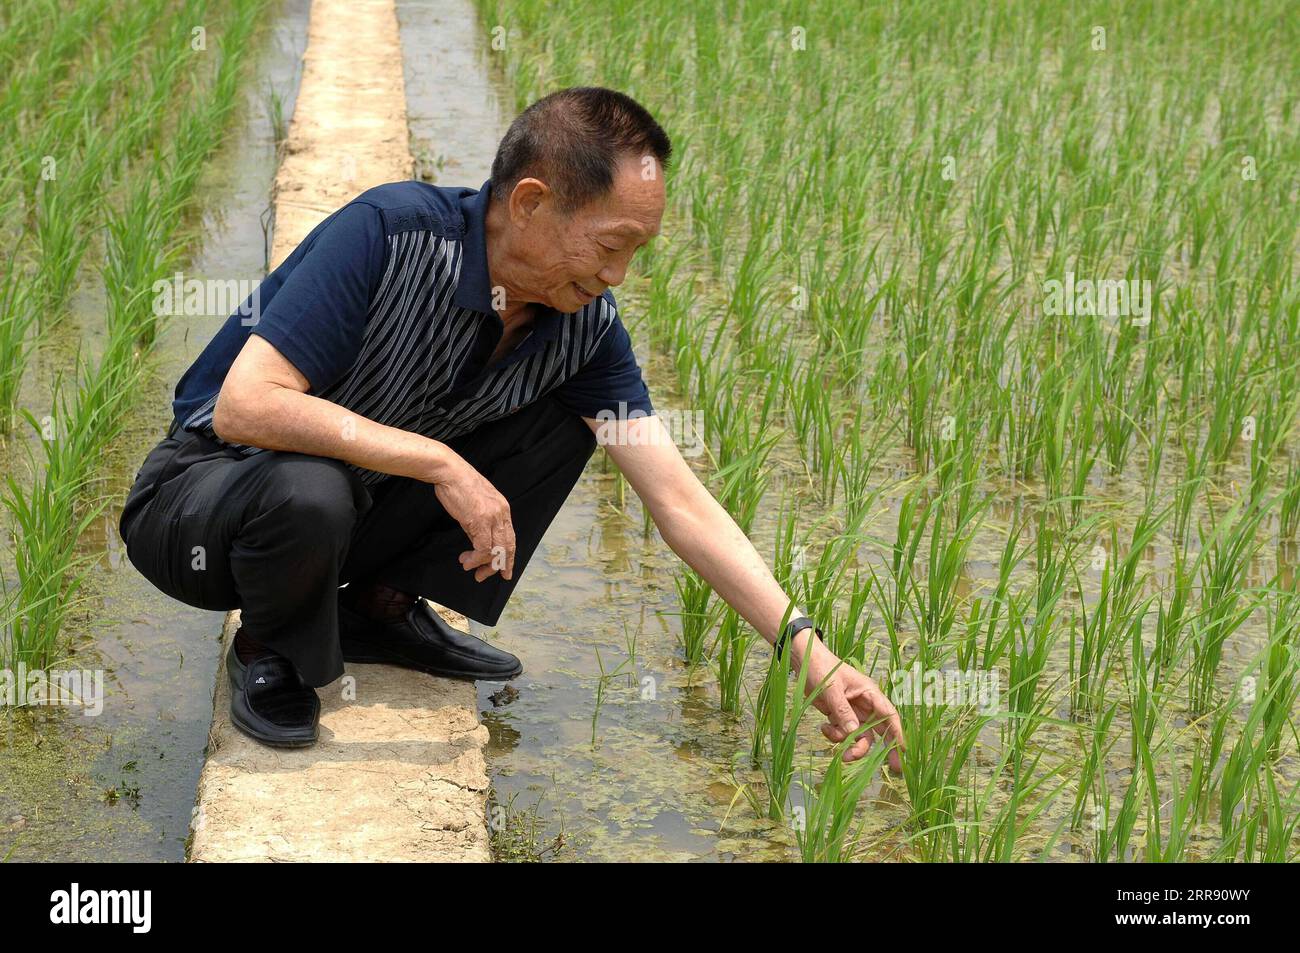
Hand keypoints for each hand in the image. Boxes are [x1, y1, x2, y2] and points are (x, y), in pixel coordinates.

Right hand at [431, 454, 515, 581]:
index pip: (511, 538)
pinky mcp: (480, 520)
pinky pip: (483, 548)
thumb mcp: (475, 506)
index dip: (509, 557)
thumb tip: (476, 543)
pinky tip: (467, 561)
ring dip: (483, 565)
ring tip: (470, 568)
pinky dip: (475, 559)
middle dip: (498, 566)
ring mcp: (493, 517)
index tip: (504, 571)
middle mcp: (501, 513)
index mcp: (503, 508)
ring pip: (497, 550)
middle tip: (484, 576)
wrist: (449, 472)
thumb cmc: (458, 485)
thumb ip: (480, 524)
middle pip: (508, 547)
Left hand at [793, 632, 903, 771]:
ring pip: (860, 736)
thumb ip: (842, 710)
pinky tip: (823, 727)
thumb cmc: (821, 667)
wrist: (803, 661)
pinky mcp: (839, 716)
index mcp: (869, 692)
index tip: (903, 750)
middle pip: (881, 730)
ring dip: (852, 746)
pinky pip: (843, 734)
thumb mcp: (831, 688)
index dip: (897, 732)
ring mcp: (852, 711)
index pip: (888, 714)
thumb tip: (854, 732)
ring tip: (841, 754)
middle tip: (894, 769)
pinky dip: (835, 736)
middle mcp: (864, 704)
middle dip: (886, 749)